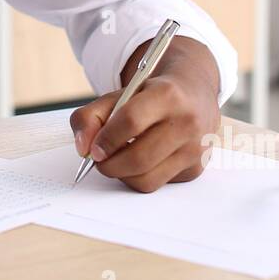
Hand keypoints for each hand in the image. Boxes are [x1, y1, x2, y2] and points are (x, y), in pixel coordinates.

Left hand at [69, 37, 220, 192]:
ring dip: (122, 175)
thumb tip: (83, 148)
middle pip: (138, 158)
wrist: (194, 95)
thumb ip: (91, 116)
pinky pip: (156, 185)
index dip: (106, 139)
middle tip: (100, 161)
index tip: (93, 149)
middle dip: (110, 165)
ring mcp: (194, 149)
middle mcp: (187, 122)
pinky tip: (139, 161)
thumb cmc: (152, 96)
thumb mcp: (120, 94)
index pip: (130, 122)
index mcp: (167, 95)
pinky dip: (139, 177)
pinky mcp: (195, 169)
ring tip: (118, 160)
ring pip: (146, 179)